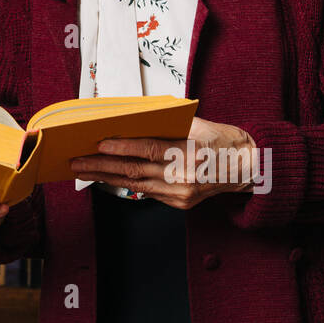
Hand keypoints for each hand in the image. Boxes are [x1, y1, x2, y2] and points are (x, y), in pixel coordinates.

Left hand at [70, 116, 257, 209]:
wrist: (247, 166)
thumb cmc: (221, 139)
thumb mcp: (197, 123)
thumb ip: (165, 123)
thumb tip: (130, 119)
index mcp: (189, 152)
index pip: (148, 149)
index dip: (122, 147)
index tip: (98, 144)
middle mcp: (184, 177)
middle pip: (135, 171)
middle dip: (101, 166)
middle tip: (76, 162)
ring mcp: (181, 194)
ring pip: (136, 185)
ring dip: (107, 177)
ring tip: (83, 170)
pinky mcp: (180, 204)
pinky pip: (146, 192)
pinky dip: (124, 184)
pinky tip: (107, 178)